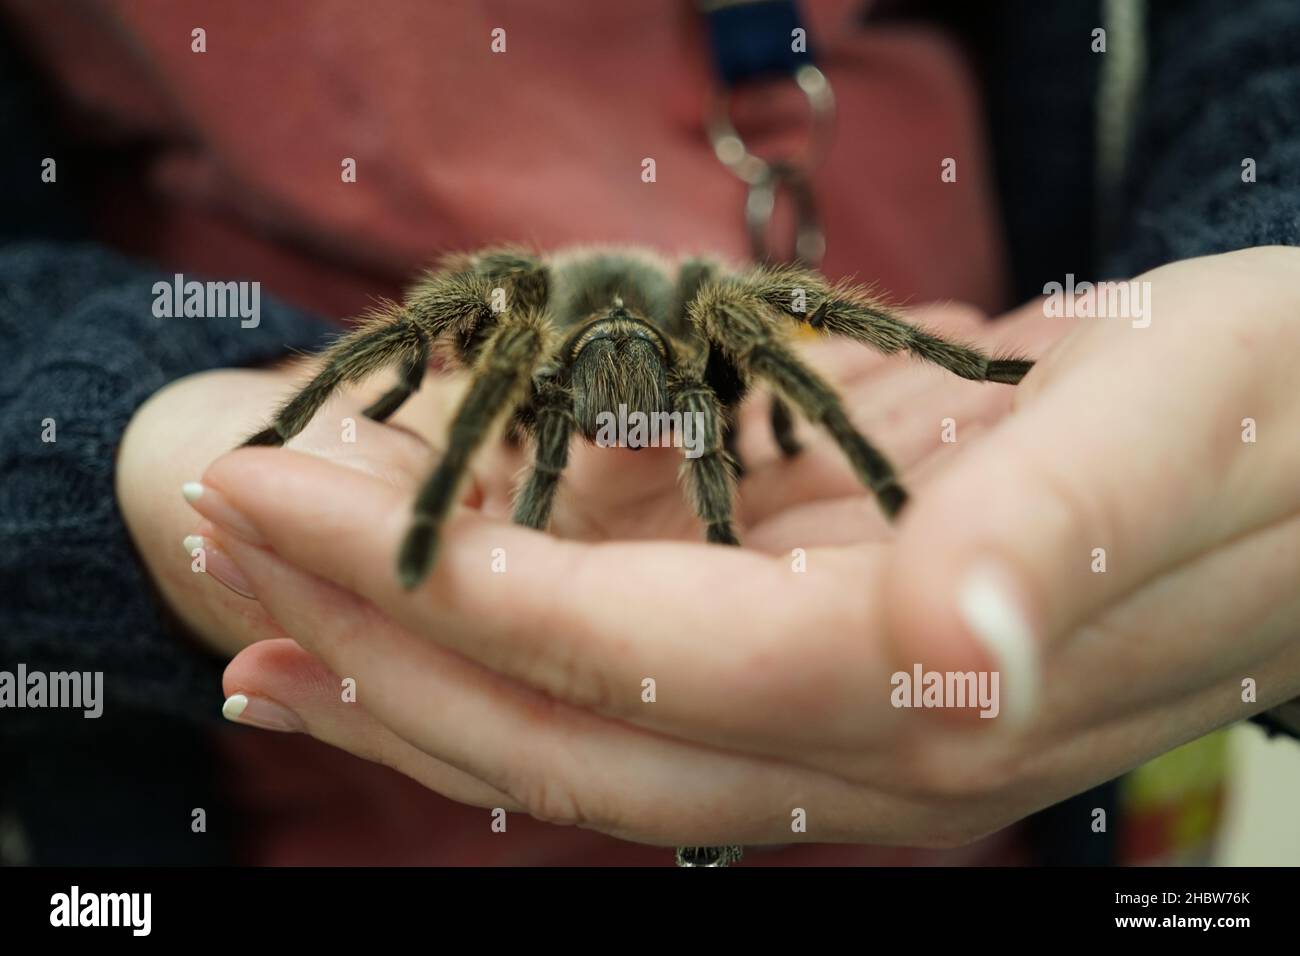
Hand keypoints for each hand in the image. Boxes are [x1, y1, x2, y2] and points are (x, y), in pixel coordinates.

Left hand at [199, 247, 1299, 848]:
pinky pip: (633, 702)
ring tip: (269, 626)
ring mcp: (835, 735)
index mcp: (913, 688)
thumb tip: (944, 667)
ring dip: (411, 681)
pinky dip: (508, 663)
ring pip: (579, 744)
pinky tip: (425, 623)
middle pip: (560, 732)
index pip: (615, 653)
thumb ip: (1050, 549)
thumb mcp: (1181, 429)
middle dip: (375, 643)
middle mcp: (854, 752)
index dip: (435, 582)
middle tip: (223, 548)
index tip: (277, 491)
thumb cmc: (1268, 424)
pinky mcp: (828, 684)